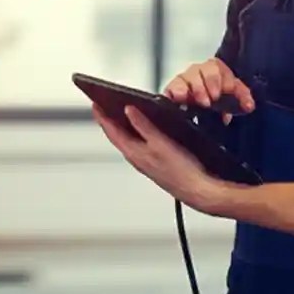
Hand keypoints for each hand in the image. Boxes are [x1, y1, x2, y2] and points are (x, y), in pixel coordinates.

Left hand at [92, 102, 231, 214]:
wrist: (198, 191)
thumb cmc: (182, 171)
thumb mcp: (161, 143)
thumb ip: (143, 126)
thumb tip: (128, 110)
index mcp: (135, 153)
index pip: (112, 132)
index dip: (102, 116)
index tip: (95, 103)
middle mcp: (137, 159)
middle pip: (118, 137)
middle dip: (110, 121)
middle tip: (103, 107)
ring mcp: (146, 163)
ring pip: (128, 143)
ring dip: (123, 129)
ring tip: (120, 116)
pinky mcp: (156, 165)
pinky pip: (140, 147)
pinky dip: (137, 136)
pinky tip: (143, 132)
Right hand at [164, 57, 255, 124]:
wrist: (197, 115)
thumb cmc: (217, 102)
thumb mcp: (233, 99)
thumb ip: (243, 99)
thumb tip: (249, 106)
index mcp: (215, 71)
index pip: (220, 67)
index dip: (226, 80)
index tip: (227, 91)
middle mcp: (199, 72)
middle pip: (205, 68)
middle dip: (211, 82)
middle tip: (214, 97)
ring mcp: (184, 80)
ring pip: (188, 75)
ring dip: (197, 88)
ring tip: (203, 102)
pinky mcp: (171, 91)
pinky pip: (171, 87)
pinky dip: (175, 91)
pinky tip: (179, 98)